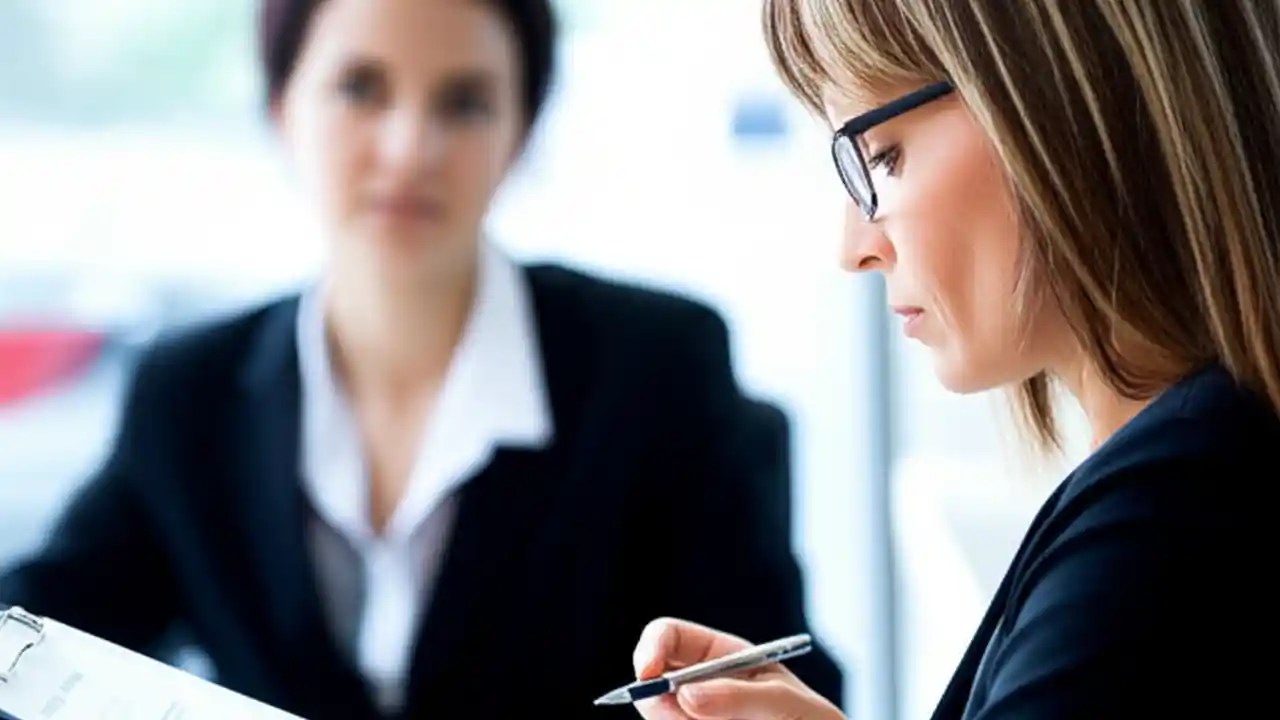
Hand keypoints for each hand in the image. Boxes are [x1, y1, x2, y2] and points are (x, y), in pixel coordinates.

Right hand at [630, 618, 844, 719]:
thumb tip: (687, 694)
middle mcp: (700, 687)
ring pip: (660, 715)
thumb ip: (741, 697)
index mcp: (722, 657)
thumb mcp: (787, 704)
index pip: (671, 636)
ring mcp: (695, 717)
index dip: (652, 646)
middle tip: (671, 713)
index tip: (648, 673)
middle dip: (653, 694)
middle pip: (653, 680)